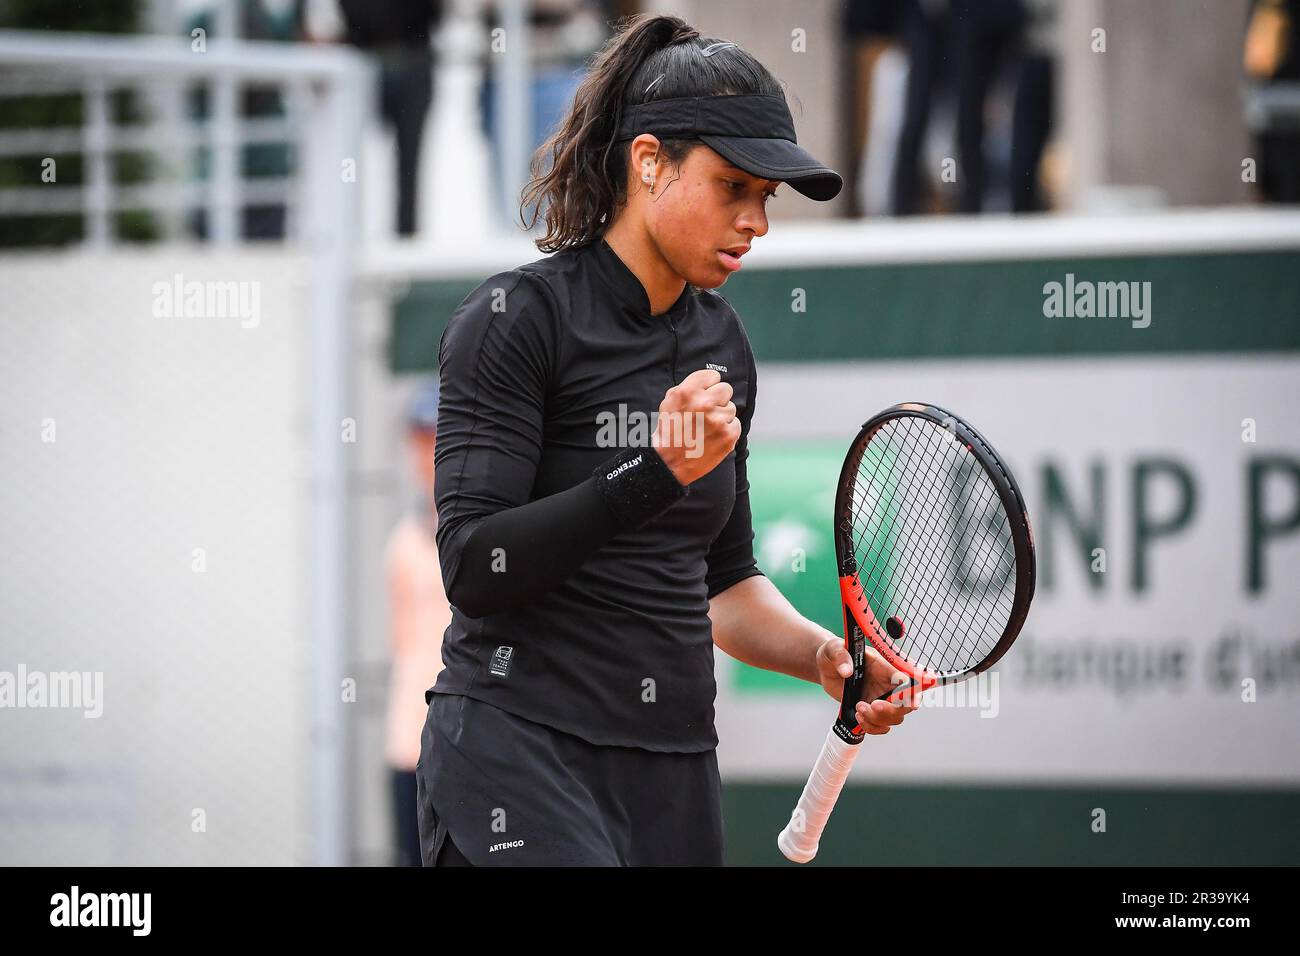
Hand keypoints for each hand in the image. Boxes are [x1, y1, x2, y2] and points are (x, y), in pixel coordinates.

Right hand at [652, 368, 739, 485]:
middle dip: (718, 399)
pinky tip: (714, 436)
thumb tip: (706, 382)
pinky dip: (728, 430)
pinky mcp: (728, 435)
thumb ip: (687, 387)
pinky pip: (736, 424)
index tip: (704, 395)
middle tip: (707, 412)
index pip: (712, 375)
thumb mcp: (668, 402)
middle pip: (726, 389)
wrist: (669, 463)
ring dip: (722, 416)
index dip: (708, 386)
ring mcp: (718, 420)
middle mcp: (704, 403)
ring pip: (732, 408)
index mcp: (688, 392)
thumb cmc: (669, 433)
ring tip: (707, 427)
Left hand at [814, 632, 919, 734]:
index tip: (895, 698)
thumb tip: (846, 670)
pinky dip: (871, 727)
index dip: (908, 692)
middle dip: (891, 710)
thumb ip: (840, 656)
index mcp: (885, 667)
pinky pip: (881, 727)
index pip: (907, 680)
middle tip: (873, 705)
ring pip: (895, 718)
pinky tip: (858, 717)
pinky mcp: (873, 712)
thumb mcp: (833, 649)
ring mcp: (882, 700)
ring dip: (877, 719)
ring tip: (858, 707)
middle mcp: (889, 684)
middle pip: (907, 704)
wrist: (827, 669)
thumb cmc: (834, 654)